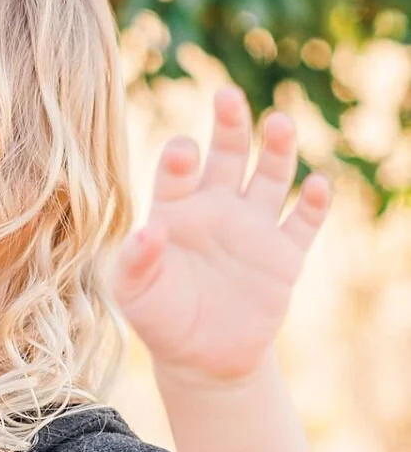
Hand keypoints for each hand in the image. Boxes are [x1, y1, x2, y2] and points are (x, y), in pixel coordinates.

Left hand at [115, 85, 330, 386]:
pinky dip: (313, 204)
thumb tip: (149, 231)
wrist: (202, 355)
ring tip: (279, 122)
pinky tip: (316, 185)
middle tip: (227, 96)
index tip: (183, 150)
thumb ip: (136, 262)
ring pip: (269, 177)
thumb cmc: (159, 316)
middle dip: (229, 126)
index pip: (177, 173)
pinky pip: (303, 223)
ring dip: (276, 150)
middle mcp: (215, 208)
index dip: (180, 159)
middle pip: (226, 156)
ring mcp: (253, 228)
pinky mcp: (285, 254)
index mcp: (173, 210)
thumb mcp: (135, 294)